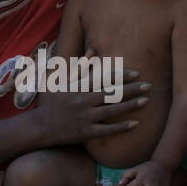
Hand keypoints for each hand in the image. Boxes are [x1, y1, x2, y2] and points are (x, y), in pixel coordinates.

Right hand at [32, 46, 149, 146]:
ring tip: (146, 101)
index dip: (122, 76)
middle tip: (149, 85)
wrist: (38, 127)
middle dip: (132, 89)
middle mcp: (84, 101)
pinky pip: (108, 130)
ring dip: (131, 105)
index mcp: (79, 88)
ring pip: (113, 110)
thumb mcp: (60, 82)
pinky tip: (135, 124)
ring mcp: (86, 118)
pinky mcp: (86, 133)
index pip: (104, 79)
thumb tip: (92, 52)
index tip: (136, 73)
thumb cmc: (50, 103)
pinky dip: (122, 127)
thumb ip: (78, 68)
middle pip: (113, 93)